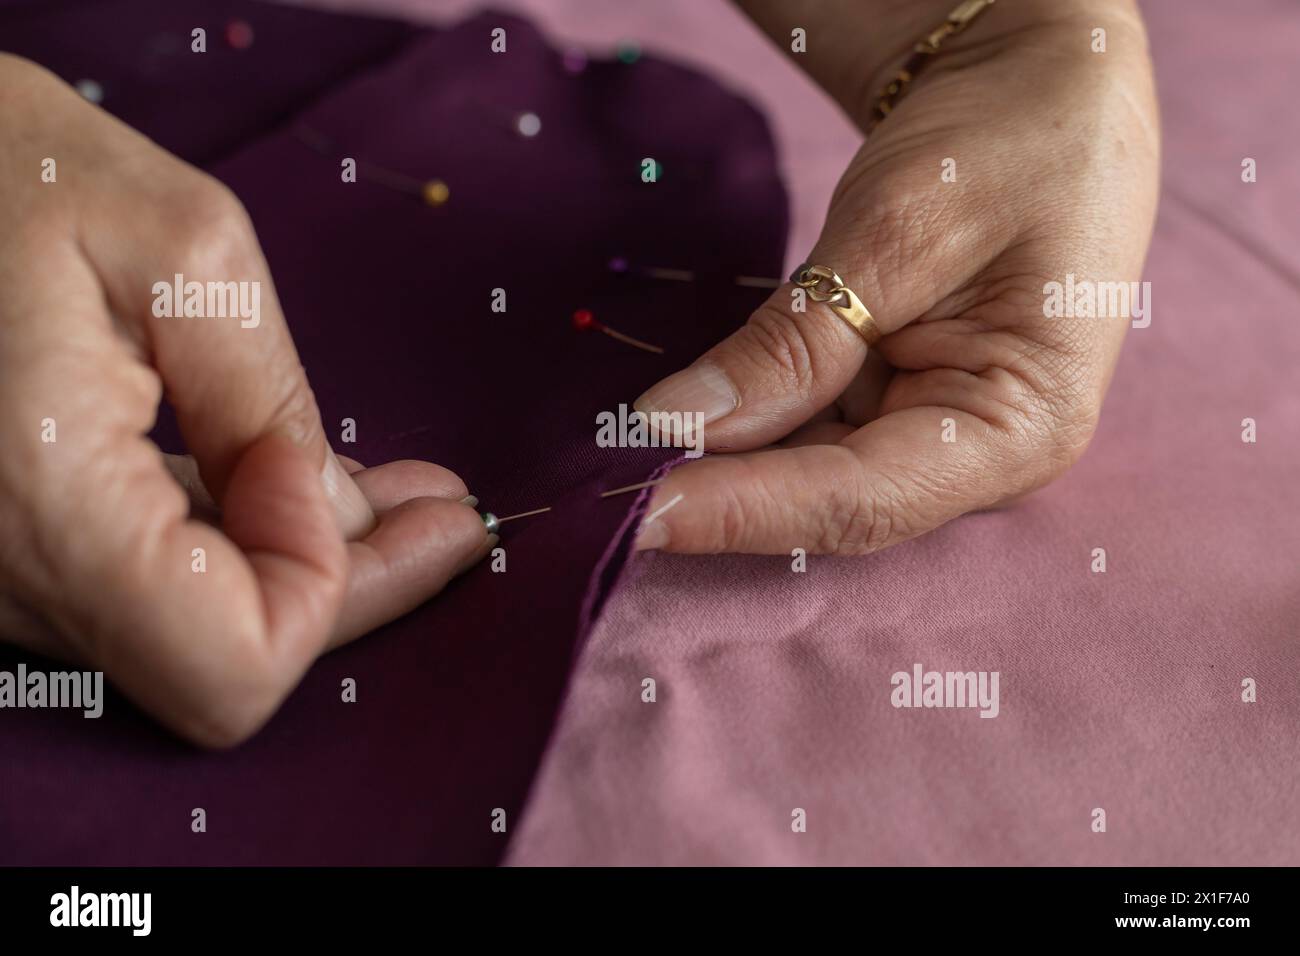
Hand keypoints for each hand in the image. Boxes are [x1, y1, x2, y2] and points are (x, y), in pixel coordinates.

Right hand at [0, 55, 490, 745]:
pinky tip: (299, 484)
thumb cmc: (1, 163)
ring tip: (410, 497)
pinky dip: (232, 540)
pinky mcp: (4, 543)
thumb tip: (338, 523)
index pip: (232, 664)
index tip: (318, 472)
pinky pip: (139, 580)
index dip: (316, 584)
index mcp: (41, 502)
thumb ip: (269, 403)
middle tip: (457, 519)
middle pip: (225, 658)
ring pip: (186, 625)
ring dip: (306, 561)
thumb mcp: (180, 249)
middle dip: (354, 582)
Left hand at [634, 0, 1158, 552]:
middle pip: (827, 504)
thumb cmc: (1009, 139)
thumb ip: (795, 343)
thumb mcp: (898, 231)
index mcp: (1021, 426)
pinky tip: (673, 424)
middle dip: (719, 497)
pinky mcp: (891, 402)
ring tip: (614, 466)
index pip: (860, 501)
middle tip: (600, 498)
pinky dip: (740, 425)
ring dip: (718, 466)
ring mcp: (932, 432)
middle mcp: (979, 455)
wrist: (1040, 85)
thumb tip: (673, 428)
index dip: (744, 512)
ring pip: (804, 475)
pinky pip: (804, 432)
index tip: (636, 515)